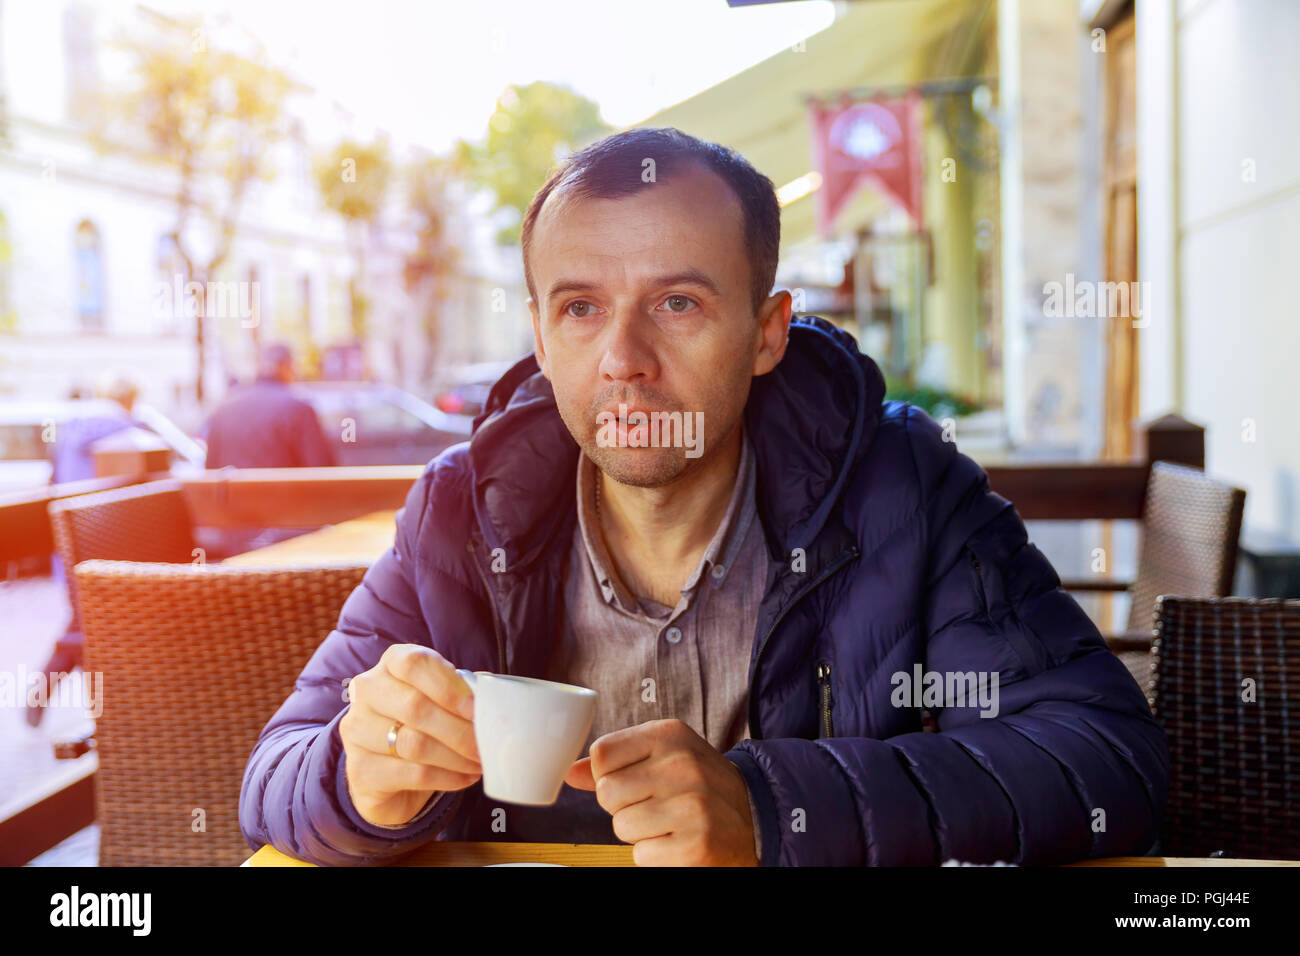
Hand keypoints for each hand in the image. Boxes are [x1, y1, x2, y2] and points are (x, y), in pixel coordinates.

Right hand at [340, 644, 481, 826]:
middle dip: (459, 729)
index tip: (476, 709)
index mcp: (391, 663)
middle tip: (486, 744)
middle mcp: (367, 691)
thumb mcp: (442, 698)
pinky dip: (448, 777)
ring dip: (456, 756)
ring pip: (414, 743)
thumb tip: (492, 699)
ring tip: (479, 761)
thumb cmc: (422, 723)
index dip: (448, 686)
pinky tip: (466, 777)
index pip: (415, 663)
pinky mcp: (360, 769)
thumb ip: (463, 692)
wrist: (387, 772)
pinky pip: (413, 774)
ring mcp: (356, 730)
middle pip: (415, 707)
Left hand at [564, 718, 757, 865]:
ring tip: (668, 822)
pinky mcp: (696, 845)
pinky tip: (677, 841)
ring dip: (638, 832)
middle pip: (606, 792)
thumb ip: (616, 760)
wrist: (754, 815)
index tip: (633, 779)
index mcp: (669, 735)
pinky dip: (654, 855)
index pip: (602, 753)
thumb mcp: (664, 755)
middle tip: (653, 804)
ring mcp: (691, 805)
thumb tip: (569, 772)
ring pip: (620, 826)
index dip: (608, 774)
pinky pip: (640, 855)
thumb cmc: (699, 783)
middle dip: (622, 805)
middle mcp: (682, 765)